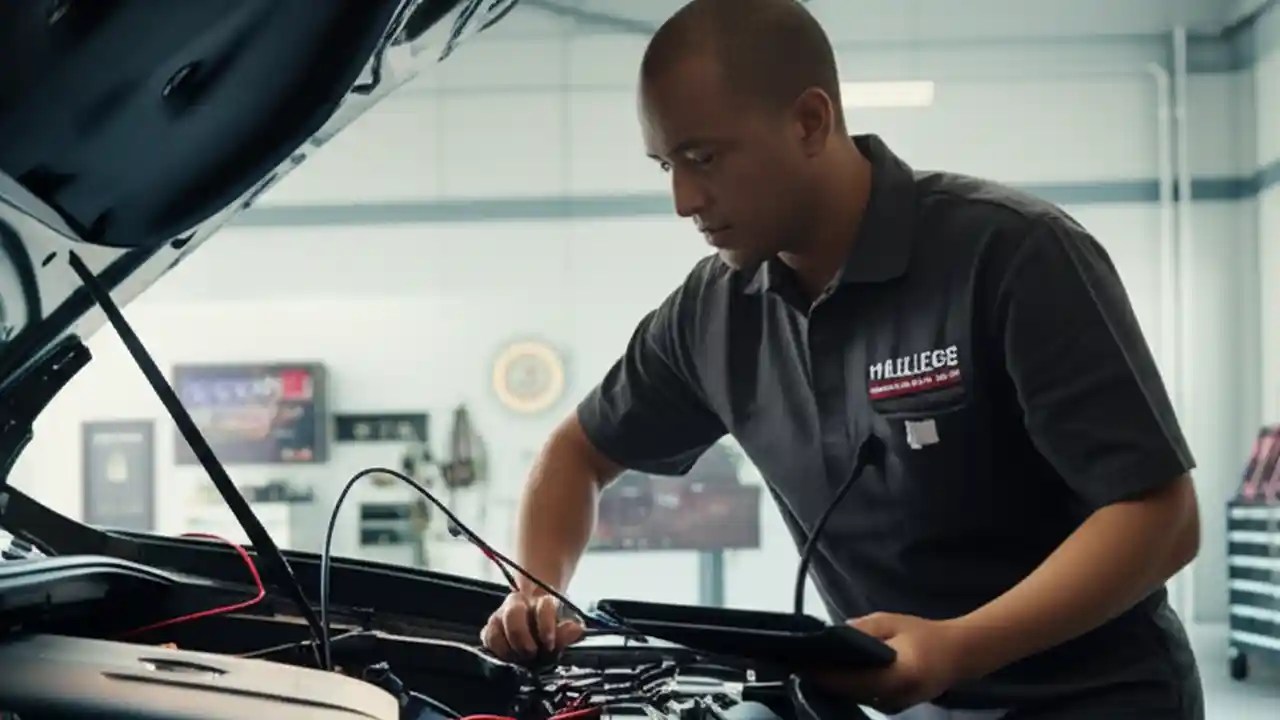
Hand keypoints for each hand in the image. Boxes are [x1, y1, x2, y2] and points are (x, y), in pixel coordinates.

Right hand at [480, 592, 583, 662]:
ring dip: (508, 647)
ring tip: (520, 658)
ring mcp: (502, 614)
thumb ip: (570, 630)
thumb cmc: (552, 625)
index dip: (546, 625)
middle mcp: (518, 603)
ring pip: (496, 626)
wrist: (537, 620)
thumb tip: (575, 629)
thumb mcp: (566, 626)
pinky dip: (497, 650)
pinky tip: (509, 657)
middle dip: (521, 637)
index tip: (549, 643)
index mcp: (541, 599)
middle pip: (513, 613)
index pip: (544, 605)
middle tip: (531, 653)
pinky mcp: (490, 628)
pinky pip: (487, 638)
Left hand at [809, 612, 969, 714]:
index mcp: (895, 677)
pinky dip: (845, 686)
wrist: (958, 655)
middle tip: (795, 660)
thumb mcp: (890, 623)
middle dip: (821, 677)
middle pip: (845, 692)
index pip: (848, 679)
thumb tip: (827, 637)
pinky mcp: (890, 708)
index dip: (820, 671)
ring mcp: (891, 708)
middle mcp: (891, 699)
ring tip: (809, 664)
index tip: (796, 659)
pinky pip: (860, 698)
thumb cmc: (924, 635)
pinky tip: (831, 672)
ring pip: (851, 697)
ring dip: (831, 683)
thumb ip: (859, 632)